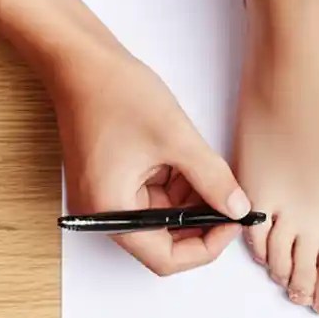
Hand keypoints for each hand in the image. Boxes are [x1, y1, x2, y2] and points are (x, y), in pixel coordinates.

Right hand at [53, 48, 250, 275]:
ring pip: (163, 216)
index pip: (164, 258)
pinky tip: (191, 160)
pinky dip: (178, 183)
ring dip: (191, 199)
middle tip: (232, 199)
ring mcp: (107, 195)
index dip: (205, 246)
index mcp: (111, 210)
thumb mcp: (176, 139)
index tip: (232, 223)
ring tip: (210, 169)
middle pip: (163, 239)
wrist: (81, 59)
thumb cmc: (115, 93)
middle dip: (200, 220)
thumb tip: (237, 208)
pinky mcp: (114, 178)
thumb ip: (212, 178)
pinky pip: (154, 194)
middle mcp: (104, 211)